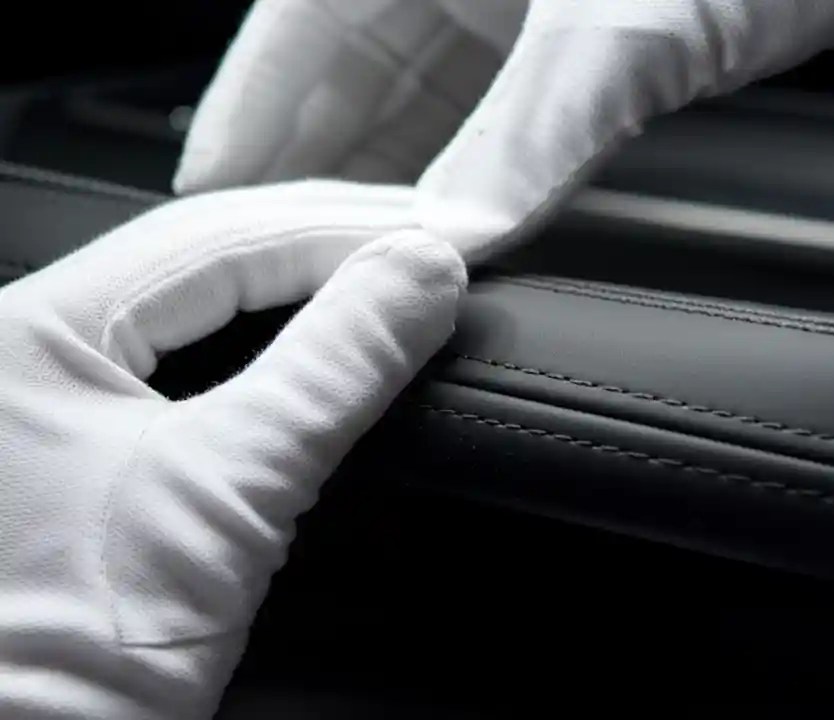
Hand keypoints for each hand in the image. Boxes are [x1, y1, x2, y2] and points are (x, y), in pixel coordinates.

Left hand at [0, 182, 465, 718]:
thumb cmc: (65, 652)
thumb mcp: (229, 488)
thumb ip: (334, 368)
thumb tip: (421, 272)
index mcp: (27, 329)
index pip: (213, 239)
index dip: (339, 230)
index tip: (434, 236)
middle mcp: (27, 348)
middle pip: (205, 262)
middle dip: (326, 249)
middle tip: (429, 246)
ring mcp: (54, 399)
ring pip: (202, 311)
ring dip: (304, 292)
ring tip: (394, 279)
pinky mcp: (93, 451)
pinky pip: (196, 368)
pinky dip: (276, 351)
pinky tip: (331, 342)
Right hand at [176, 0, 833, 262]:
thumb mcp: (616, 28)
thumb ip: (528, 137)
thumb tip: (454, 240)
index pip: (295, 30)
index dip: (247, 117)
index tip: (214, 202)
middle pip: (349, 75)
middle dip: (316, 166)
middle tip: (280, 259)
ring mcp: (522, 9)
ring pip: (425, 105)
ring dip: (393, 182)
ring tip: (353, 261)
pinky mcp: (585, 46)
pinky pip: (498, 122)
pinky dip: (473, 176)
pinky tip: (453, 228)